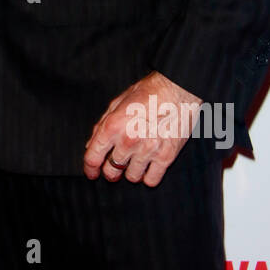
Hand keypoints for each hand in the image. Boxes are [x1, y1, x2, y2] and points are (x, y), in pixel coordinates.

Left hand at [83, 71, 201, 187]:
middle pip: (111, 171)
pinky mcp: (166, 156)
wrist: (179, 89)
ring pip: (132, 178)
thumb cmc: (149, 92)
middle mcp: (129, 141)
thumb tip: (92, 145)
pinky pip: (152, 180)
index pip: (93, 158)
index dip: (90, 169)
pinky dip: (149, 176)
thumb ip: (102, 125)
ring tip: (135, 161)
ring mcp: (148, 150)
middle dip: (110, 170)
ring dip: (131, 172)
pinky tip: (149, 167)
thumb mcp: (118, 103)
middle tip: (115, 165)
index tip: (92, 172)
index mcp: (113, 126)